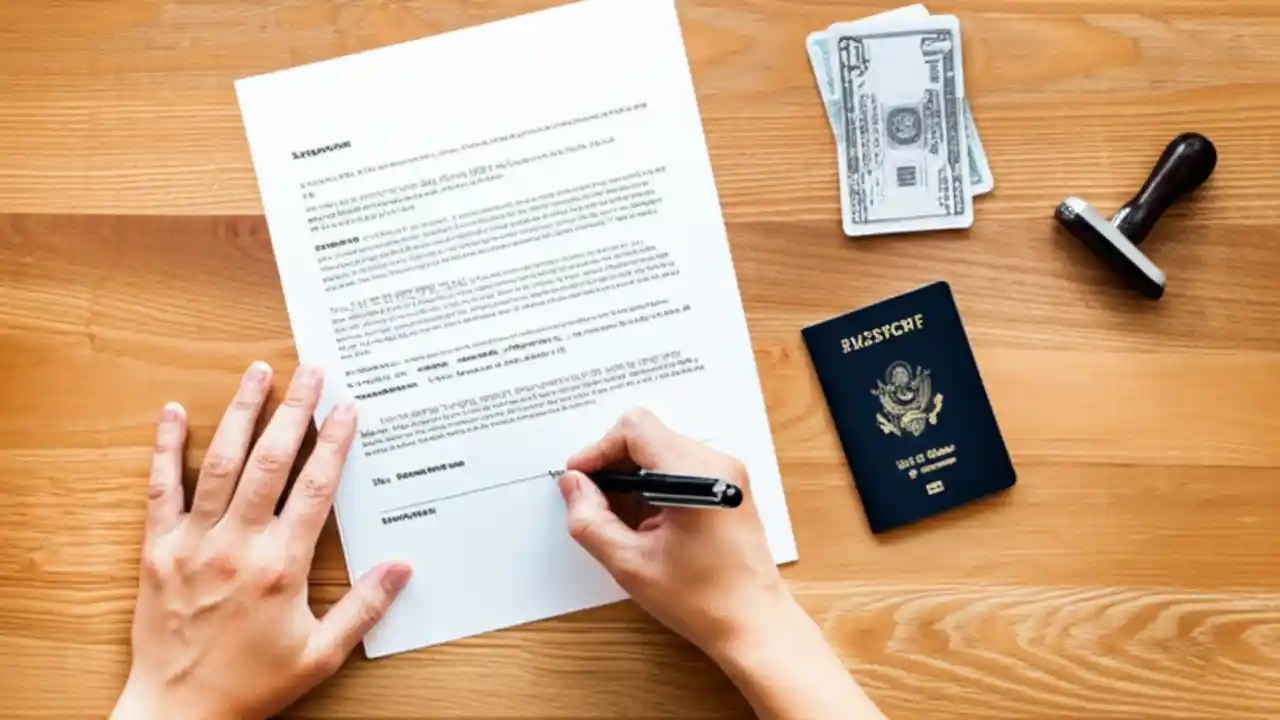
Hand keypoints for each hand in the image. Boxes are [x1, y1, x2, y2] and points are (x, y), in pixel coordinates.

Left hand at [113, 362, 411, 719]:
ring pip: (221, 463)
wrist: (177, 713)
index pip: (315, 488)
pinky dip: (167, 448)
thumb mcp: (321, 655)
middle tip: (311, 371)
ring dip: (242, 412)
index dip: (334, 442)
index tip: (347, 408)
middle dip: (294, 409)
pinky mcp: (157, 550)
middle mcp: (238, 544)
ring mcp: (193, 542)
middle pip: (271, 460)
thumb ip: (364, 607)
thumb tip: (402, 567)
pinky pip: (161, 489)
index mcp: (281, 566)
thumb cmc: (251, 685)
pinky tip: (172, 413)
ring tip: (258, 372)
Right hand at [558, 408, 789, 658]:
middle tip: (596, 506)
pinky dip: (653, 487)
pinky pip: (679, 467)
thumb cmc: (701, 600)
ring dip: (633, 479)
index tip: (580, 480)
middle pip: (647, 436)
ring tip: (624, 523)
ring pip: (661, 450)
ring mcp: (727, 472)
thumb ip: (591, 520)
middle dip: (614, 466)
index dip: (599, 450)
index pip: (636, 428)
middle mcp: (717, 463)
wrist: (753, 622)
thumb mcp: (630, 564)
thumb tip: (572, 484)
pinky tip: (647, 524)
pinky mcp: (728, 485)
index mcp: (696, 475)